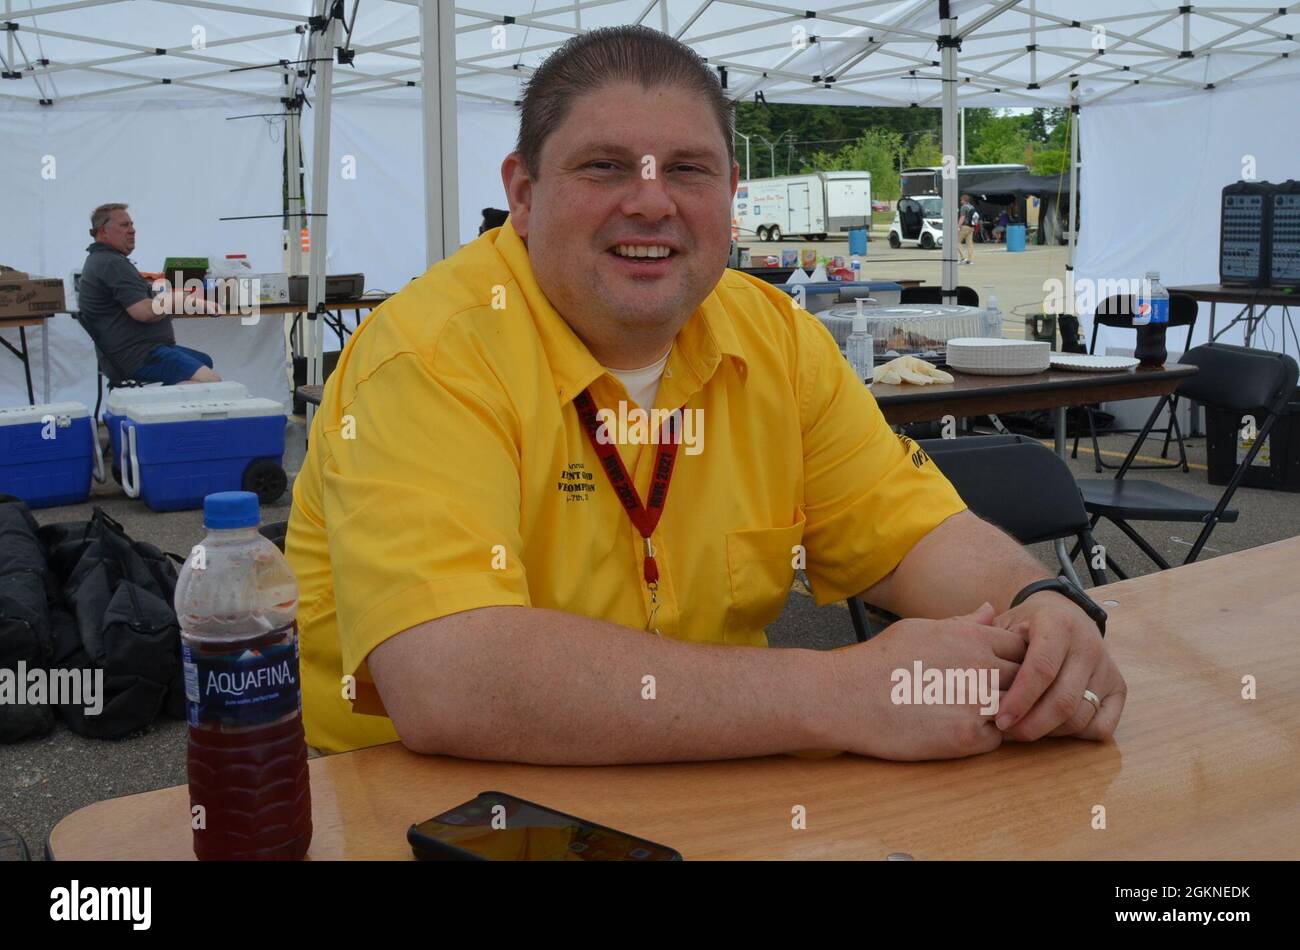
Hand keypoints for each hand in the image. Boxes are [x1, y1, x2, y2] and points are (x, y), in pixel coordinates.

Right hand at [829, 603, 1024, 760]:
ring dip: (1001, 713)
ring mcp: (976, 703)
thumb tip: (991, 609)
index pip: (1021, 648)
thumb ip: (964, 623)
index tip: (992, 670)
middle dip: (1011, 687)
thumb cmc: (879, 660)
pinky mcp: (966, 737)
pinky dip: (982, 737)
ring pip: (1015, 710)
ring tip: (967, 712)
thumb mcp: (922, 628)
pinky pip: (995, 739)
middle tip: (980, 695)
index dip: (1011, 660)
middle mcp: (981, 667)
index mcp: (972, 637)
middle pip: (1024, 679)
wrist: (846, 696)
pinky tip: (953, 728)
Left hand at [993, 591, 1125, 741]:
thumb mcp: (1004, 622)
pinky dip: (1076, 736)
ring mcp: (1107, 667)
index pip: (1041, 670)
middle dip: (1032, 724)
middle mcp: (1088, 645)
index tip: (998, 719)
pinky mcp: (1118, 687)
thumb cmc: (1025, 625)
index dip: (1019, 700)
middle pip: (1063, 700)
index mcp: (1058, 625)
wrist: (1063, 613)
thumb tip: (965, 648)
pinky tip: (1052, 729)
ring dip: (1050, 732)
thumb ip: (984, 635)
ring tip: (1022, 731)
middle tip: (1007, 733)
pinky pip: (1102, 726)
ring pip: (1081, 716)